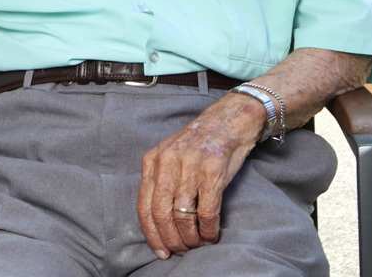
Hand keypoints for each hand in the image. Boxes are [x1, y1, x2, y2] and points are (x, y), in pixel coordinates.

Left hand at [137, 92, 264, 258]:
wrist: (227, 121)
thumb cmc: (199, 144)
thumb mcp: (170, 156)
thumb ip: (160, 181)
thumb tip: (158, 221)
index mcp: (153, 160)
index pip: (144, 205)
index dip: (151, 233)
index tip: (159, 250)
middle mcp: (167, 162)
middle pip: (161, 213)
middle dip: (170, 239)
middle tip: (181, 250)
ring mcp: (190, 166)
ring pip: (182, 215)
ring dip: (190, 237)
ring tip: (197, 245)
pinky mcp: (212, 171)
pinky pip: (206, 211)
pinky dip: (208, 230)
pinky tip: (211, 236)